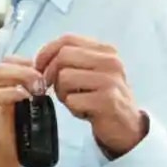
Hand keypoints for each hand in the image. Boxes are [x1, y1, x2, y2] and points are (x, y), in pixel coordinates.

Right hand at [0, 56, 45, 160]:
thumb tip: (43, 71)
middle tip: (41, 81)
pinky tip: (27, 99)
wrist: (12, 155)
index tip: (41, 72)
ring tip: (37, 89)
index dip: (24, 61)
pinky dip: (15, 93)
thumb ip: (29, 85)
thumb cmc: (22, 128)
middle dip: (24, 69)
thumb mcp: (27, 101)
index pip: (5, 61)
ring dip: (21, 77)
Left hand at [34, 34, 146, 157]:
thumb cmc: (102, 98)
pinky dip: (72, 108)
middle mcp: (110, 61)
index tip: (38, 67)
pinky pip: (72, 99)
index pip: (68, 40)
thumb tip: (40, 60)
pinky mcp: (107, 100)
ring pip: (65, 77)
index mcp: (105, 51)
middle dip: (51, 74)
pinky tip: (84, 111)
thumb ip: (71, 61)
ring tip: (75, 101)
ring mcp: (110, 80)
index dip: (47, 52)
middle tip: (56, 89)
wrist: (127, 126)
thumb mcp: (90, 73)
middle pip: (63, 56)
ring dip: (62, 93)